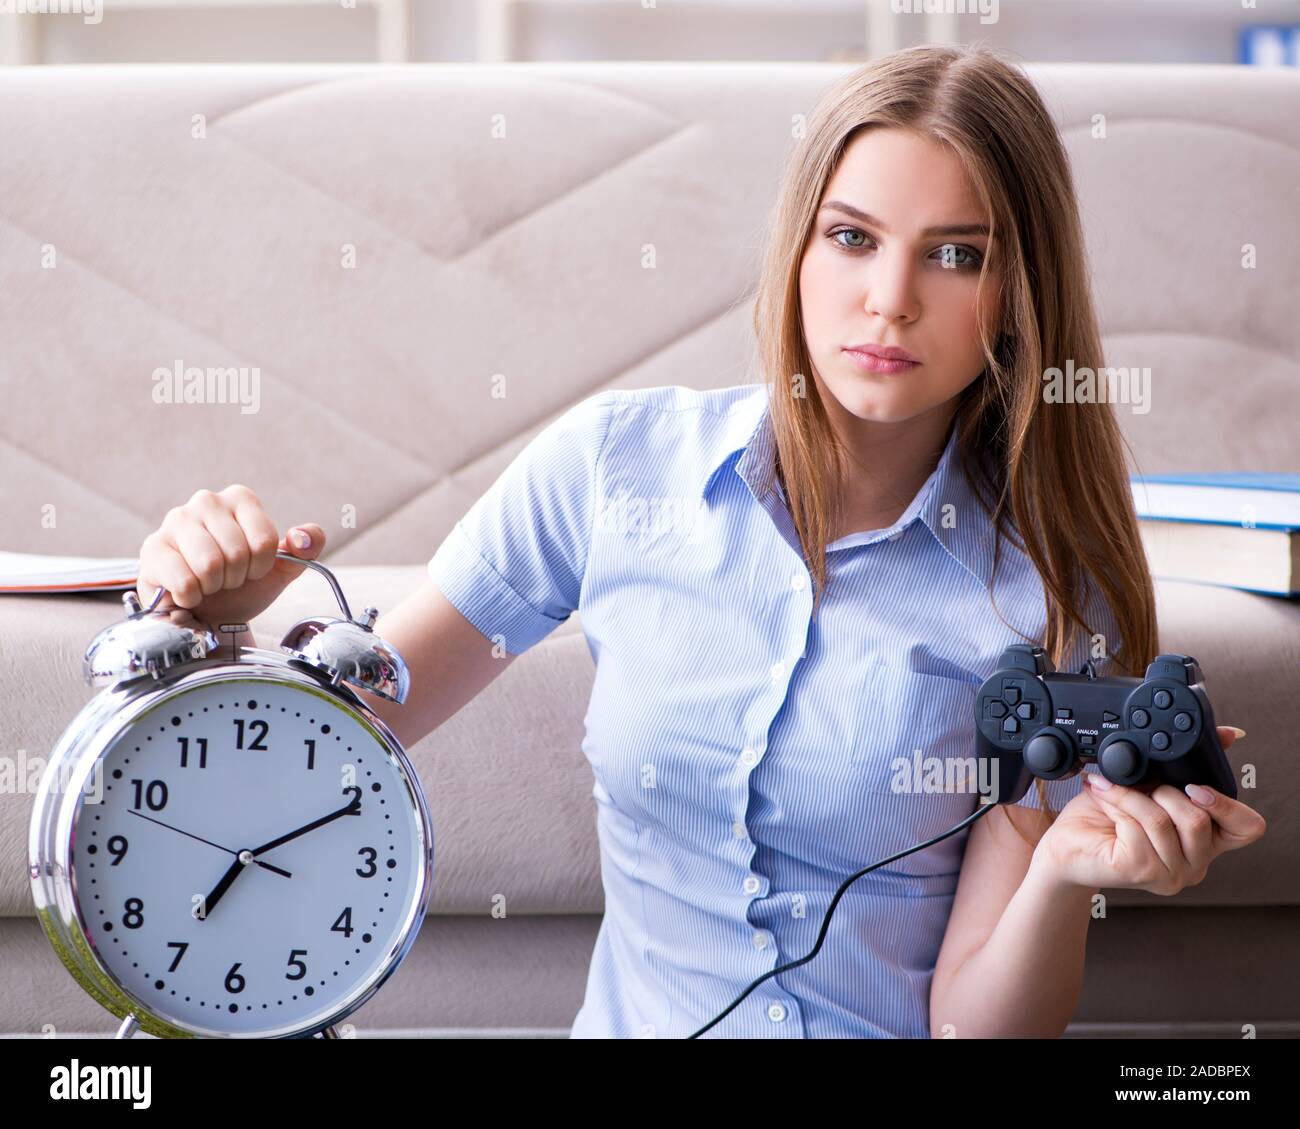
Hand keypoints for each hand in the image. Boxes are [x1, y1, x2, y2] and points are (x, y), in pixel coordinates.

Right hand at [136, 484, 326, 632]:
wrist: (205, 613)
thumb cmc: (243, 585)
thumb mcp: (282, 568)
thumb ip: (306, 548)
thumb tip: (305, 537)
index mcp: (241, 498)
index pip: (266, 540)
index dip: (261, 566)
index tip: (252, 570)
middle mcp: (206, 501)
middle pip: (237, 553)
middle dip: (236, 578)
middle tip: (226, 579)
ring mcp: (176, 521)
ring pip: (210, 565)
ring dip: (214, 587)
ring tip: (207, 583)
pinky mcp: (153, 547)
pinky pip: (184, 581)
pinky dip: (191, 597)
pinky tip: (187, 591)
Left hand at [1033, 727, 1265, 894]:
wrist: (1066, 844)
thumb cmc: (1105, 817)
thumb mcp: (1150, 784)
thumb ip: (1186, 766)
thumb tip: (1229, 734)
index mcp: (1204, 842)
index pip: (1247, 829)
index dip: (1227, 804)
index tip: (1194, 785)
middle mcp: (1194, 863)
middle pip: (1198, 818)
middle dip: (1161, 790)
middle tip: (1137, 784)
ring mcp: (1170, 873)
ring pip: (1163, 819)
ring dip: (1129, 794)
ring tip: (1108, 787)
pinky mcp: (1141, 872)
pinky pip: (1137, 826)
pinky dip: (1116, 802)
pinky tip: (1102, 799)